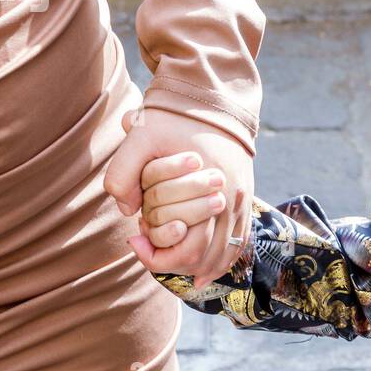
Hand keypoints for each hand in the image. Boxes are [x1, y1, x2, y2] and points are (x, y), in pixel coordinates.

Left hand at [104, 106, 253, 288]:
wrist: (214, 99)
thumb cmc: (175, 118)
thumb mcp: (140, 137)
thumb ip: (124, 173)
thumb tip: (128, 212)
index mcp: (208, 190)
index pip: (185, 247)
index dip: (155, 254)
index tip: (134, 238)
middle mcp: (231, 201)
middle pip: (206, 258)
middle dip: (175, 263)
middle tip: (150, 247)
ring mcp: (242, 201)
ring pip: (225, 255)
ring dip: (199, 267)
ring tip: (172, 264)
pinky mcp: (246, 199)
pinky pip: (239, 242)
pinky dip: (222, 260)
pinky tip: (205, 271)